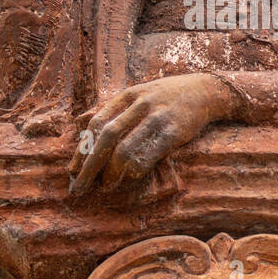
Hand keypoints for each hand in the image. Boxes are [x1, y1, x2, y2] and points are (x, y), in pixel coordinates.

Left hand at [68, 74, 235, 194]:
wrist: (205, 91)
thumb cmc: (167, 97)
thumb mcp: (139, 94)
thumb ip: (115, 109)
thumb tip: (83, 127)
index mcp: (127, 96)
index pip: (96, 123)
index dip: (82, 149)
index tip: (73, 170)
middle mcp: (139, 105)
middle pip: (106, 137)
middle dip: (90, 166)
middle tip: (80, 187)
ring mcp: (157, 118)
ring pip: (125, 149)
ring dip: (111, 173)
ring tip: (105, 187)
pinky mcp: (173, 133)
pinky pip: (147, 156)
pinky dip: (133, 171)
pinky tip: (128, 180)